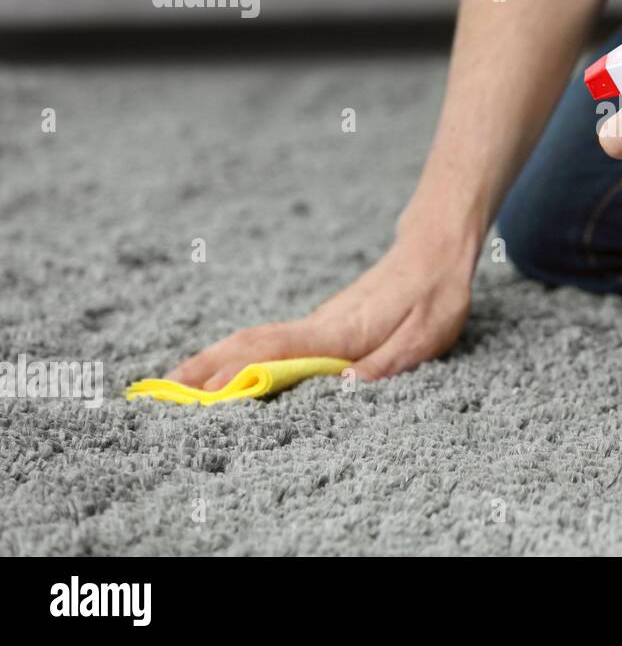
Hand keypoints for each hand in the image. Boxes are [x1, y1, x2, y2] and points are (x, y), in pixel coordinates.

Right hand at [166, 226, 474, 389]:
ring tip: (175, 388)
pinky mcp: (322, 327)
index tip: (202, 393)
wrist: (435, 251)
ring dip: (214, 362)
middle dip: (206, 368)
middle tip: (161, 394)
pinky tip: (226, 374)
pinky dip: (239, 357)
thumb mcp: (424, 335)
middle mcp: (318, 325)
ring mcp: (316, 324)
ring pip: (256, 343)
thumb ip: (386, 363)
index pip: (277, 351)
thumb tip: (345, 390)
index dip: (238, 372)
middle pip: (250, 345)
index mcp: (339, 331)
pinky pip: (272, 344)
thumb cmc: (434, 295)